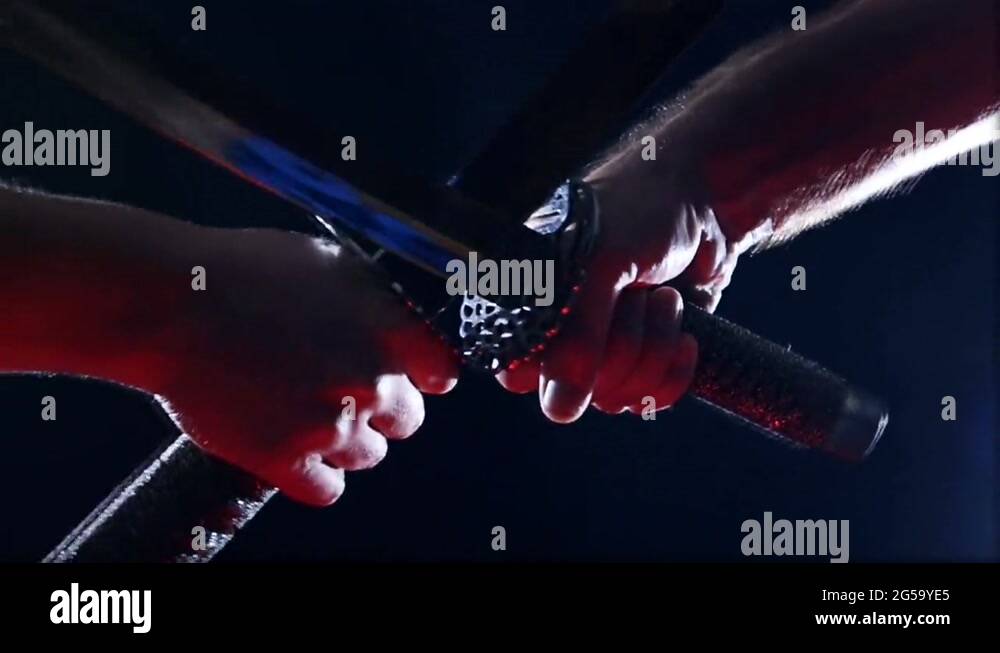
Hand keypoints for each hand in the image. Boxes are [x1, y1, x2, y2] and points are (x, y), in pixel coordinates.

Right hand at [151, 228, 458, 504]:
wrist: (172, 306)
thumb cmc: (246, 272)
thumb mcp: (332, 263)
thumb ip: (379, 302)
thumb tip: (403, 325)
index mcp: (391, 330)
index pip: (441, 372)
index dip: (421, 374)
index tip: (406, 376)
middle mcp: (373, 381)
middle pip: (406, 420)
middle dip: (380, 408)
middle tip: (338, 388)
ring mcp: (333, 426)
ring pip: (368, 455)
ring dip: (345, 439)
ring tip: (303, 410)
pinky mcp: (287, 461)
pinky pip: (327, 489)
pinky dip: (314, 474)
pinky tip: (292, 447)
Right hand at [497, 150, 760, 421]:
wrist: (708, 200)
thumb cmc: (642, 212)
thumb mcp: (603, 266)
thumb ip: (577, 336)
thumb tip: (558, 410)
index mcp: (529, 304)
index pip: (515, 372)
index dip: (552, 367)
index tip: (593, 329)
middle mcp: (560, 335)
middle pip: (576, 392)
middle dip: (621, 343)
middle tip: (635, 292)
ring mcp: (603, 351)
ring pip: (617, 397)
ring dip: (653, 346)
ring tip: (664, 297)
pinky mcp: (646, 360)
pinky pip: (652, 397)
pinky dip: (675, 368)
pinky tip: (686, 333)